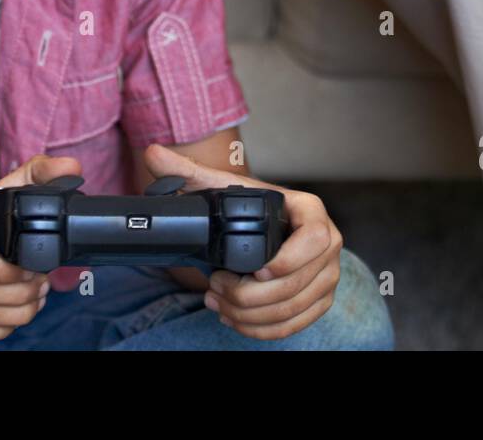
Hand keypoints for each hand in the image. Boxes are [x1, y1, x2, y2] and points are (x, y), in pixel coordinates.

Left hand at [142, 143, 343, 340]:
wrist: (268, 226)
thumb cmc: (250, 207)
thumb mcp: (223, 188)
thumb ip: (188, 172)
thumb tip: (154, 153)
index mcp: (310, 211)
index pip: (315, 238)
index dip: (288, 259)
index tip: (256, 270)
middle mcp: (328, 244)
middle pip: (297, 284)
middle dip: (249, 296)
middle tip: (216, 287)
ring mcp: (326, 276)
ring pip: (292, 309)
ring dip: (248, 315)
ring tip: (218, 302)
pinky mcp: (318, 301)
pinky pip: (294, 325)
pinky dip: (261, 328)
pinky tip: (234, 318)